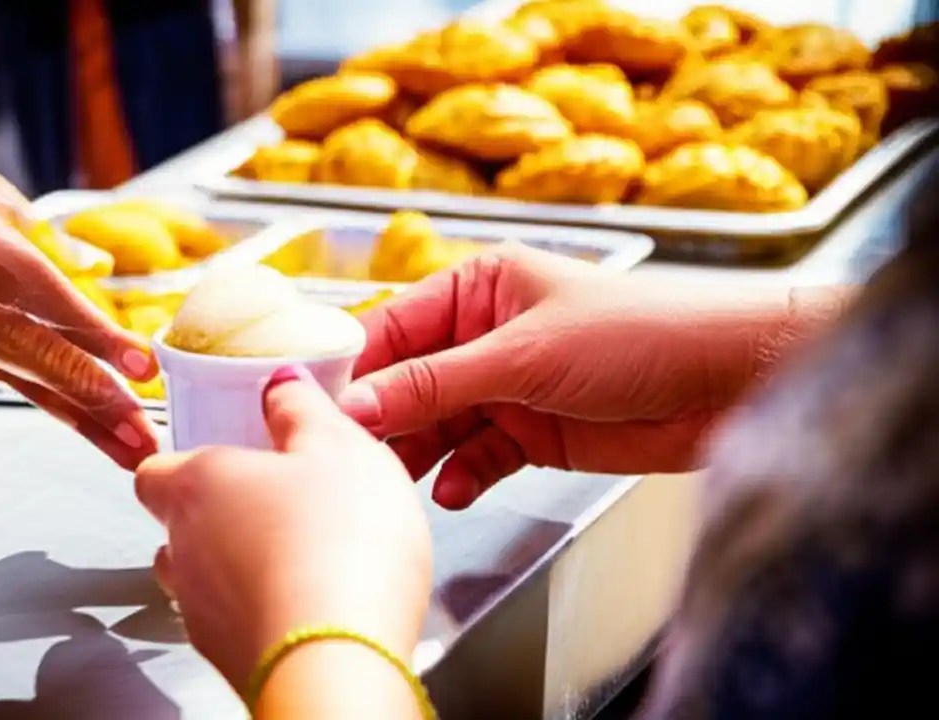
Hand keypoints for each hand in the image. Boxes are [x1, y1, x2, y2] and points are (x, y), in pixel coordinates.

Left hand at [134, 366, 431, 693]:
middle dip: (218, 515)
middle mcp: (183, 549)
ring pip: (200, 579)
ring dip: (236, 566)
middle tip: (273, 501)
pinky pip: (234, 623)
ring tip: (293, 556)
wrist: (337, 660)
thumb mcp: (338, 448)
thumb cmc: (336, 549)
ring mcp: (201, 610)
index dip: (183, 460)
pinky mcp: (228, 658)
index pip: (154, 467)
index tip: (219, 452)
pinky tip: (307, 604)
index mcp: (198, 484)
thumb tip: (282, 385)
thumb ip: (303, 409)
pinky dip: (260, 610)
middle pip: (177, 525)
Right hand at [339, 245, 845, 508]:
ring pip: (438, 426)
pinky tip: (455, 491)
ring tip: (394, 483)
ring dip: (417, 455)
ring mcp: (509, 388)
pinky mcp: (534, 434)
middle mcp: (486, 335)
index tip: (313, 405)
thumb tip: (354, 403)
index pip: (393, 327)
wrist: (732, 384)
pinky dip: (462, 477)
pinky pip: (477, 458)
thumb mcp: (523, 354)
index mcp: (478, 288)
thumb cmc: (642, 333)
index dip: (353, 368)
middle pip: (409, 382)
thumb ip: (435, 384)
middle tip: (347, 457)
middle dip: (381, 420)